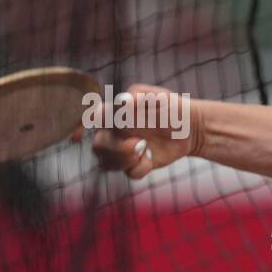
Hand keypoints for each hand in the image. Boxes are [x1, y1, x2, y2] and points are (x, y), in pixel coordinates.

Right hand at [89, 83, 203, 178]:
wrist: (189, 127)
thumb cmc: (171, 107)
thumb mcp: (159, 98)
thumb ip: (140, 98)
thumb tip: (123, 102)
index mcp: (115, 113)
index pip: (93, 118)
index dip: (83, 125)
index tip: (90, 132)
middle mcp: (115, 132)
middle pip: (98, 145)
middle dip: (116, 148)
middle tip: (139, 143)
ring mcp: (124, 149)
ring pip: (107, 163)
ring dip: (125, 160)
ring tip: (144, 149)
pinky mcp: (136, 163)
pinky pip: (129, 173)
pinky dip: (140, 168)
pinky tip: (150, 159)